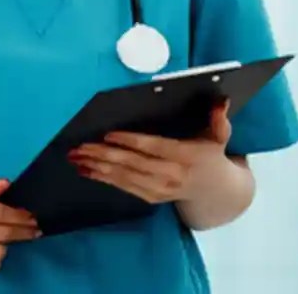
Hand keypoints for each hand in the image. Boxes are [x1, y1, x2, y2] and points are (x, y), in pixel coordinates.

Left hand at [68, 99, 233, 204]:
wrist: (215, 191)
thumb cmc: (211, 156)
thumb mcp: (220, 137)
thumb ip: (219, 119)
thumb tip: (221, 101)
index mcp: (186, 156)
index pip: (154, 147)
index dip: (131, 141)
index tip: (108, 134)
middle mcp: (172, 175)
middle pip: (133, 163)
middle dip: (103, 154)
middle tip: (80, 146)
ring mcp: (160, 189)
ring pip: (124, 177)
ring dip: (97, 167)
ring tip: (76, 157)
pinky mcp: (151, 197)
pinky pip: (123, 187)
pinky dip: (103, 178)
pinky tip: (86, 170)